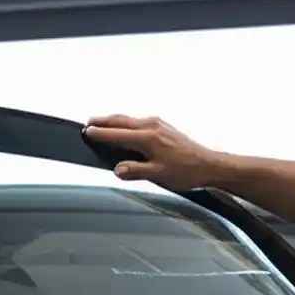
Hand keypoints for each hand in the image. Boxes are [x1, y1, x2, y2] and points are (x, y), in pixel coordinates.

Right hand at [83, 114, 225, 190]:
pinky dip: (127, 123)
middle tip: (88, 124)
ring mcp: (158, 124)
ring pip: (130, 119)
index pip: (116, 134)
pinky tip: (125, 129)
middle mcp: (151, 126)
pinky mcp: (164, 127)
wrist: (209, 165)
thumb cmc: (186, 171)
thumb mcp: (158, 175)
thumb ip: (135, 171)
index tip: (86, 132)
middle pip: (120, 120)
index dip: (99, 134)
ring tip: (102, 125)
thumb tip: (117, 169)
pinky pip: (139, 121)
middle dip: (102, 122)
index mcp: (147, 138)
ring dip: (114, 121)